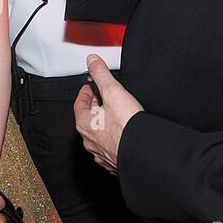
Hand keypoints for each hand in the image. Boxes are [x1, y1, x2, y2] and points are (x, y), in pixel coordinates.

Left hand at [74, 54, 143, 174]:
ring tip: (111, 115)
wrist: (142, 151)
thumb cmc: (126, 127)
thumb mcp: (113, 91)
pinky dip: (112, 139)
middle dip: (94, 107)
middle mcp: (90, 140)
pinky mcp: (114, 161)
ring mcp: (102, 153)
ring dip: (103, 124)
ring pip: (98, 135)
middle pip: (88, 119)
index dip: (85, 93)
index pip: (79, 104)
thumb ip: (101, 74)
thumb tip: (92, 61)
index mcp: (85, 123)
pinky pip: (109, 148)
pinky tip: (120, 136)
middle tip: (101, 98)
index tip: (88, 88)